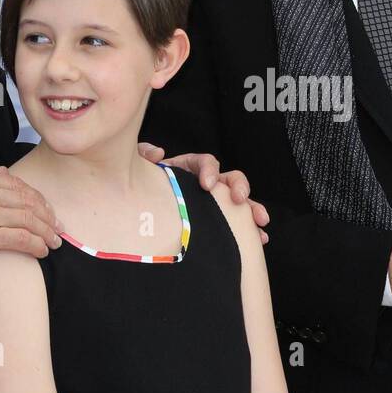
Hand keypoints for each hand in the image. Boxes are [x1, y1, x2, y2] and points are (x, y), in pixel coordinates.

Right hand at [0, 166, 62, 275]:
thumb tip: (4, 172)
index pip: (16, 183)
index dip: (37, 198)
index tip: (47, 209)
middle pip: (26, 200)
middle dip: (47, 215)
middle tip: (57, 227)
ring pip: (29, 219)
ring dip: (47, 232)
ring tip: (54, 241)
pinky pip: (21, 238)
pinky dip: (37, 244)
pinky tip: (42, 250)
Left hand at [137, 143, 269, 243]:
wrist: (131, 214)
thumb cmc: (135, 186)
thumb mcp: (135, 167)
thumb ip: (143, 154)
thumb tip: (159, 153)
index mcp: (186, 170)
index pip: (205, 162)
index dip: (210, 169)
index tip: (208, 184)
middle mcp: (202, 186)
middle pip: (228, 179)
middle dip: (239, 187)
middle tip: (240, 200)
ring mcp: (209, 204)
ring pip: (237, 203)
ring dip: (251, 210)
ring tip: (260, 223)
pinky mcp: (212, 223)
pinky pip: (234, 224)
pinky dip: (248, 230)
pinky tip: (259, 239)